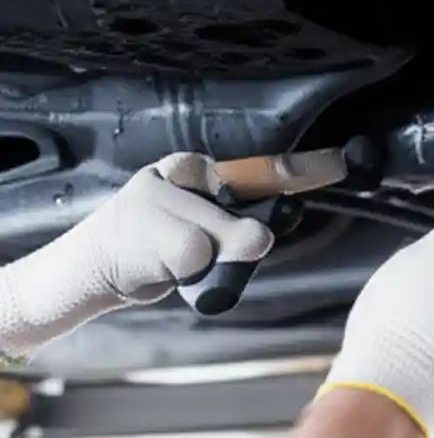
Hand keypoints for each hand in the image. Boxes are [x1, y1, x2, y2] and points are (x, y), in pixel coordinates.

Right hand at [0, 153, 273, 357]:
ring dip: (205, 261)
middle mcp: (174, 174)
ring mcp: (154, 197)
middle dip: (233, 243)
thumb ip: (237, 234)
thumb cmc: (152, 248)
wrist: (90, 268)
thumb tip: (261, 236)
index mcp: (193, 170)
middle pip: (236, 214)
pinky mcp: (139, 227)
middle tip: (195, 250)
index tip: (338, 164)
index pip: (254, 171)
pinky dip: (184, 273)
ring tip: (170, 260)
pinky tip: (157, 266)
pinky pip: (189, 255)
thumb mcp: (205, 236)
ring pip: (213, 239)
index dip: (297, 171)